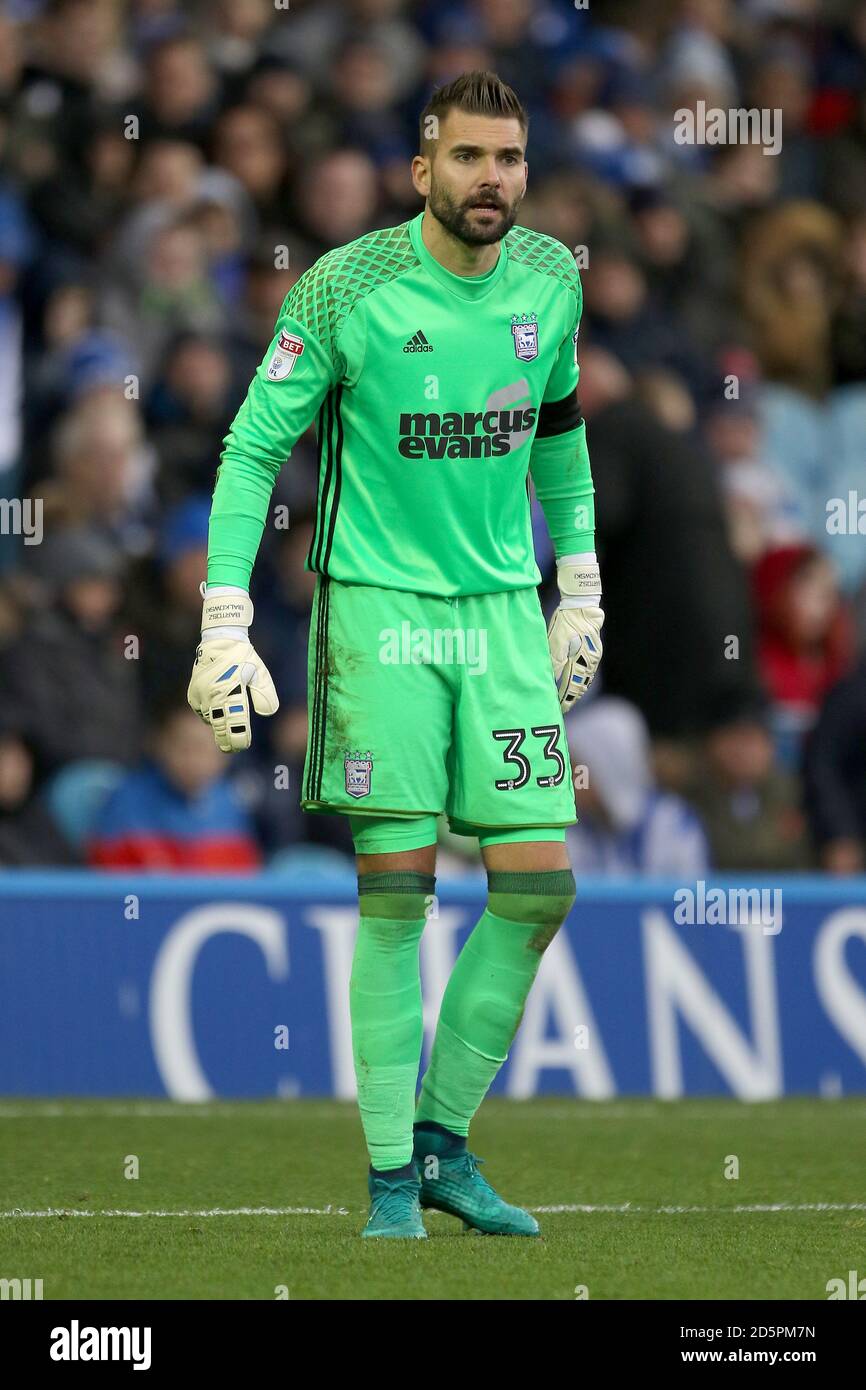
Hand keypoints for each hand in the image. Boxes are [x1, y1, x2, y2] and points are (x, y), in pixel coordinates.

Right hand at [187, 585, 278, 751]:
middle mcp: (213, 694)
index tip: (243, 745)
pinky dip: (210, 714)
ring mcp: (201, 694)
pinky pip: (202, 711)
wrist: (219, 640)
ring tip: (227, 735)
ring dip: (219, 725)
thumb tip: (267, 713)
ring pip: (210, 718)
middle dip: (226, 739)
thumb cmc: (243, 658)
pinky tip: (217, 713)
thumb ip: (265, 694)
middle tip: (233, 749)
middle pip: (220, 725)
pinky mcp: (193, 693)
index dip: (238, 736)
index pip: (235, 721)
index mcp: (231, 690)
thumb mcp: (259, 673)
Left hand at [548, 602, 603, 712]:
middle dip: (572, 698)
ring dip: (578, 690)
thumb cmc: (566, 622)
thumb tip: (553, 680)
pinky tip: (578, 682)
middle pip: (581, 686)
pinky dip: (582, 680)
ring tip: (569, 698)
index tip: (558, 708)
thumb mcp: (556, 641)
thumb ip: (556, 662)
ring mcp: (593, 657)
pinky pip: (588, 671)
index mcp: (578, 660)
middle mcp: (589, 662)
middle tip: (563, 707)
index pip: (571, 686)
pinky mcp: (595, 652)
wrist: (582, 607)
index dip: (564, 699)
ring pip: (586, 680)